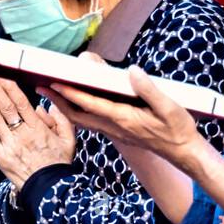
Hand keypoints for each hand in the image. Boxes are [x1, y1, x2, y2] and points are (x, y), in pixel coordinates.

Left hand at [0, 74, 74, 189]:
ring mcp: (9, 145)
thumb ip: (59, 119)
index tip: (0, 76)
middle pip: (5, 108)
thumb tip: (44, 105)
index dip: (9, 88)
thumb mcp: (68, 139)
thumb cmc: (58, 162)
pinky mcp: (0, 156)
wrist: (49, 188)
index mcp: (38, 128)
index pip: (21, 103)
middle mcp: (22, 134)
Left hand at [41, 53, 205, 172]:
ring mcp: (114, 131)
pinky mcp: (117, 131)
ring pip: (82, 120)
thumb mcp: (170, 107)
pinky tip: (74, 103)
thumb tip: (132, 71)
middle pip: (77, 115)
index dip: (71, 94)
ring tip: (51, 92)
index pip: (90, 104)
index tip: (55, 83)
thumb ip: (149, 90)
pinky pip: (90, 122)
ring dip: (64, 107)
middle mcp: (113, 126)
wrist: (183, 152)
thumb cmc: (178, 129)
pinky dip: (77, 112)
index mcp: (123, 118)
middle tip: (41, 87)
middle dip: (57, 101)